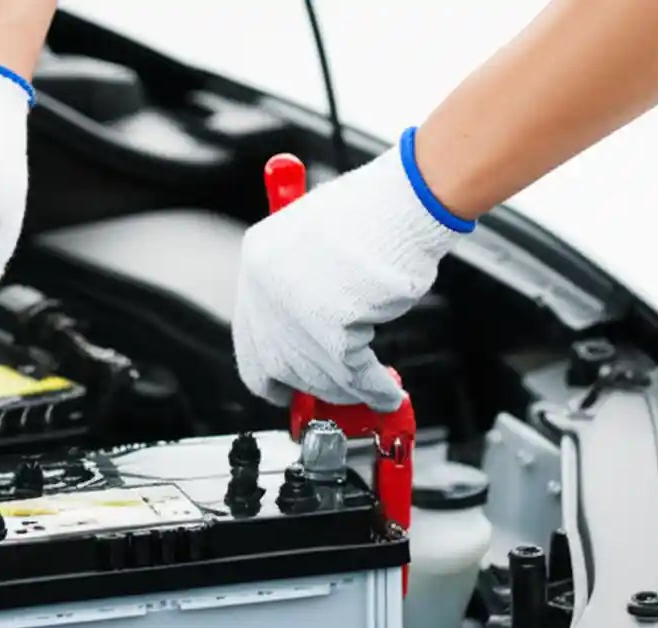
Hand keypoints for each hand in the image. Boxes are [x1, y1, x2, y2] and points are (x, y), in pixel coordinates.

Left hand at [233, 144, 468, 411]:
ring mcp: (295, 305)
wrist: (407, 200)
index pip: (250, 337)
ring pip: (317, 373)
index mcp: (258, 259)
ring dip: (348, 390)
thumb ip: (302, 291)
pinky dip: (372, 388)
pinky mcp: (332, 323)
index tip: (285, 388)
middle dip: (313, 387)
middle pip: (279, 364)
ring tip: (374, 391)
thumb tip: (308, 348)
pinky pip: (351, 372)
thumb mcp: (315, 244)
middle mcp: (266, 283)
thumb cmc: (374, 214)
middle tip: (337, 396)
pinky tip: (386, 391)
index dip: (270, 372)